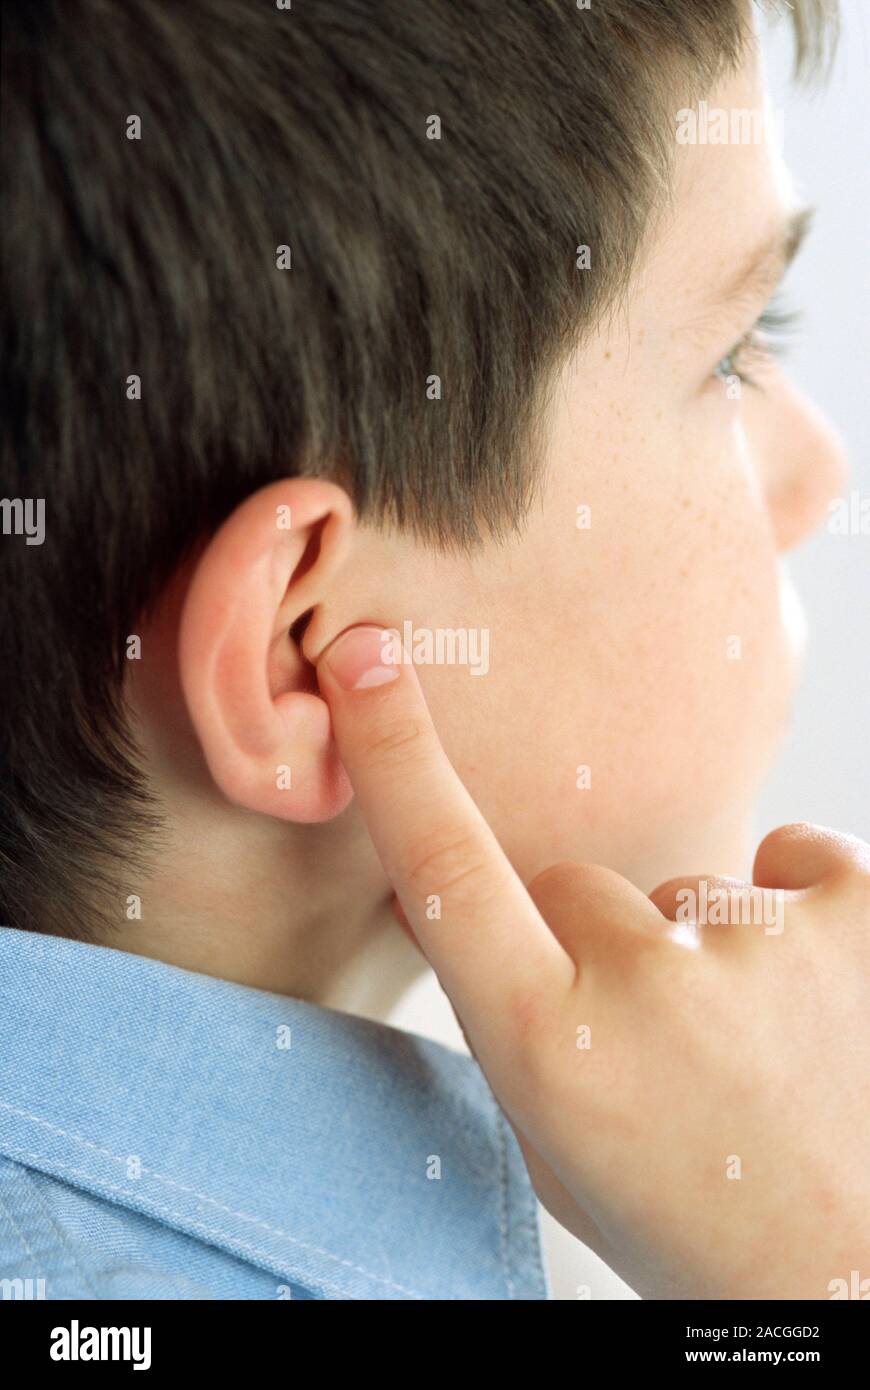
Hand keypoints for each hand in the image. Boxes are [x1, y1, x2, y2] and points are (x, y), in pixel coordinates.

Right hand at [317, 625, 869, 1299]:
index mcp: (544, 1044)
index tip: (363, 657)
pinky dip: (796, 913)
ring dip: (702, 945)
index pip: (442, 865)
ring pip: (683, 886)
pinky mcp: (858, 912)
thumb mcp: (551, 1135)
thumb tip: (501, 902)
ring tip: (753, 1043)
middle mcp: (641, 984)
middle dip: (596, 939)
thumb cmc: (683, 1210)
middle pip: (573, 884)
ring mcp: (757, 943)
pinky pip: (789, 858)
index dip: (393, 752)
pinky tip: (815, 995)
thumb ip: (517, 1008)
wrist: (838, 1273)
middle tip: (659, 1038)